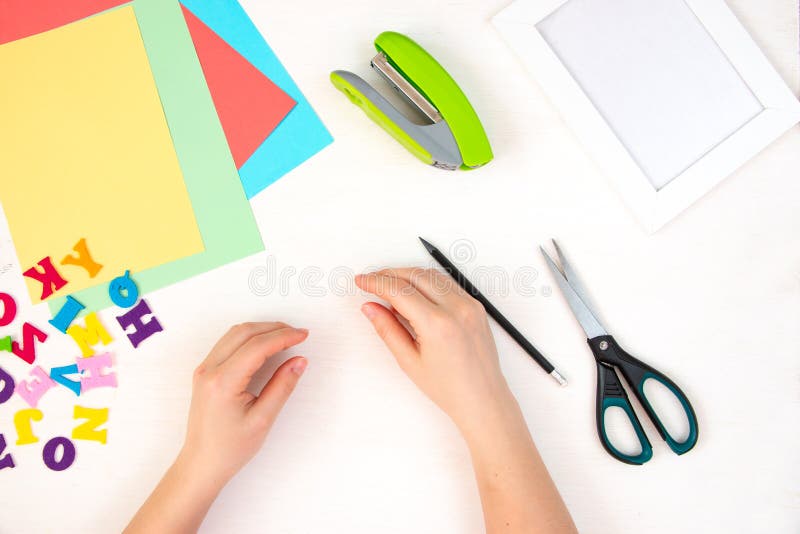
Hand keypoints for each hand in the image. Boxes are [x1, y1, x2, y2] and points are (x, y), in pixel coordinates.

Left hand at [180, 322, 308, 487]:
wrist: (202, 463)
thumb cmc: (229, 449)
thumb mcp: (263, 420)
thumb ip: (282, 387)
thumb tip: (298, 362)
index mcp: (222, 383)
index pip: (257, 346)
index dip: (283, 337)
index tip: (303, 335)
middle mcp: (209, 371)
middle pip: (244, 332)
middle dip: (274, 328)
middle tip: (297, 334)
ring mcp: (204, 370)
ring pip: (235, 334)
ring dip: (261, 330)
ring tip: (285, 337)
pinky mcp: (205, 372)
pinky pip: (228, 343)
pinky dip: (249, 338)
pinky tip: (265, 345)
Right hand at [355, 268, 514, 434]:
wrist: (482, 399)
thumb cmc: (450, 388)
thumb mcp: (409, 362)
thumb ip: (387, 330)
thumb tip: (370, 307)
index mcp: (438, 325)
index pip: (399, 291)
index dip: (376, 283)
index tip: (362, 281)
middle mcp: (457, 309)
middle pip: (415, 276)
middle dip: (389, 274)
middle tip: (371, 280)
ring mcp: (470, 306)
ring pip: (432, 275)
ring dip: (408, 274)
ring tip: (390, 286)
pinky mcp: (476, 307)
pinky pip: (448, 284)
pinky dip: (427, 282)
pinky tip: (415, 293)